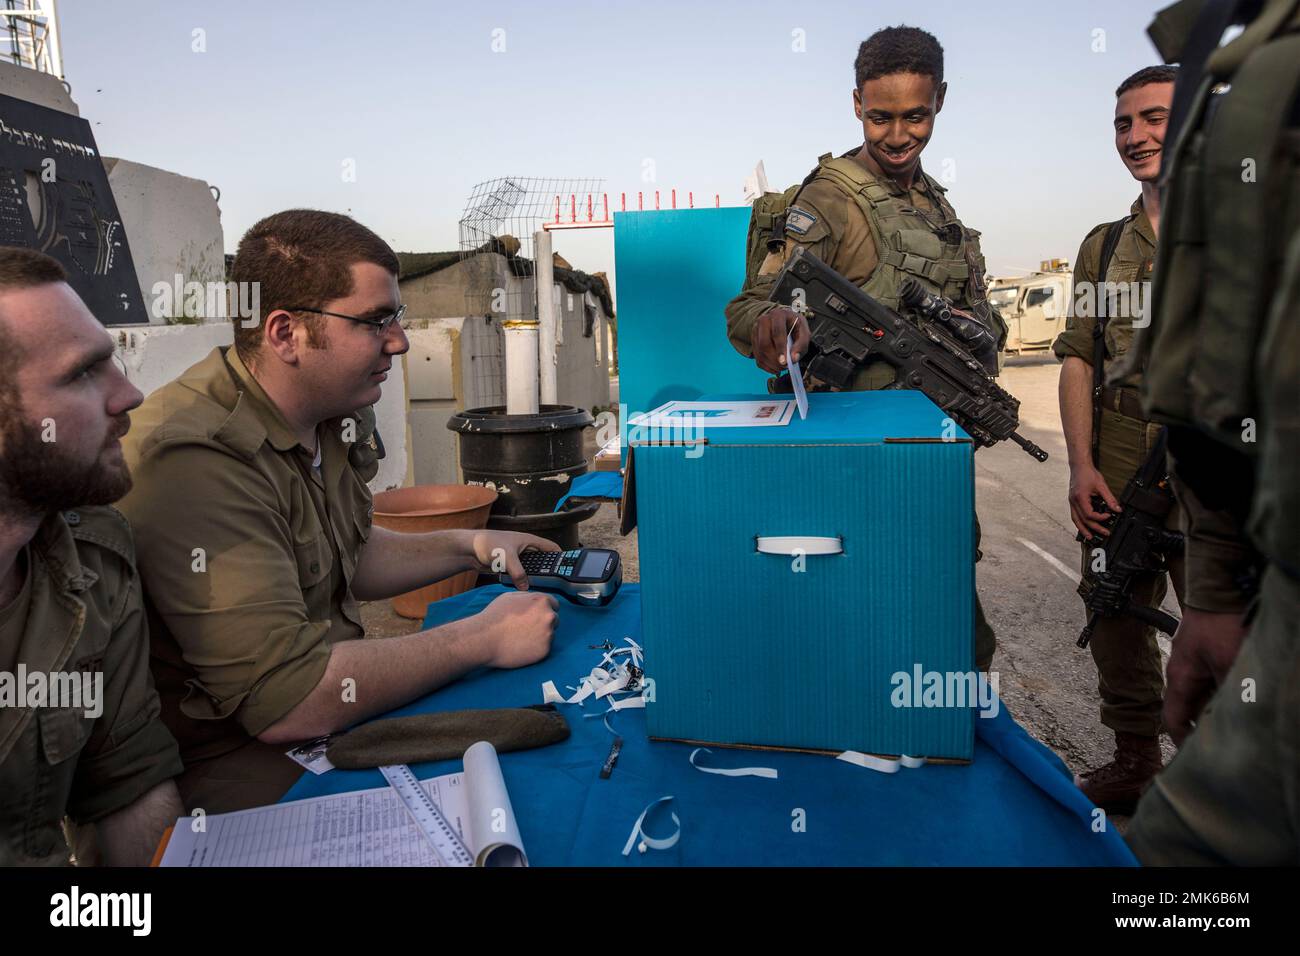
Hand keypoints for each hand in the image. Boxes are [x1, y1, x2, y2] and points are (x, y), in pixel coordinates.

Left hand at [470, 531, 559, 588]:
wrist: (470, 549)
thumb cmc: (489, 544)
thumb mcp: (507, 558)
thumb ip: (518, 573)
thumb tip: (526, 587)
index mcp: (529, 541)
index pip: (551, 547)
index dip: (560, 556)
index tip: (567, 568)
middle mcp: (526, 549)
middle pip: (543, 560)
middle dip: (548, 570)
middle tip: (555, 583)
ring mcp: (518, 559)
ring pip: (532, 569)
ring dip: (535, 577)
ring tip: (542, 588)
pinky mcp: (510, 567)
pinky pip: (521, 575)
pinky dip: (524, 580)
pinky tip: (526, 589)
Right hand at [477, 591, 558, 668]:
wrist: (485, 639)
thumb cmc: (494, 617)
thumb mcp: (510, 596)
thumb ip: (528, 597)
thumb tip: (534, 600)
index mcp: (541, 601)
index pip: (554, 605)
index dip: (544, 610)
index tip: (537, 617)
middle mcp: (548, 616)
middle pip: (554, 619)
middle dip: (543, 623)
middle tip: (527, 629)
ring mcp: (548, 634)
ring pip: (550, 635)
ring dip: (540, 636)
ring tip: (522, 638)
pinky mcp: (545, 650)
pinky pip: (544, 648)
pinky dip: (536, 649)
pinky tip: (522, 647)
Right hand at [751, 306, 809, 374]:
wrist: (784, 321)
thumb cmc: (795, 326)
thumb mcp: (804, 331)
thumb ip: (802, 344)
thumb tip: (794, 358)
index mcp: (778, 315)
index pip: (777, 332)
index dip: (780, 348)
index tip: (784, 362)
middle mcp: (764, 320)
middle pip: (764, 343)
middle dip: (774, 359)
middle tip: (784, 367)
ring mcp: (756, 330)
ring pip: (759, 351)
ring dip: (770, 364)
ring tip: (781, 368)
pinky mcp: (753, 339)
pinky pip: (756, 356)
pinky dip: (765, 365)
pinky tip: (774, 368)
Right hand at [1068, 464, 1119, 537]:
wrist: (1079, 466)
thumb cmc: (1088, 473)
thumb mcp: (1102, 486)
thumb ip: (1110, 499)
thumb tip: (1117, 509)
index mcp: (1080, 498)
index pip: (1089, 514)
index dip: (1100, 518)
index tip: (1109, 516)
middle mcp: (1074, 501)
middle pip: (1083, 520)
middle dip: (1094, 528)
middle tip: (1105, 533)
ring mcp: (1072, 502)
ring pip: (1076, 519)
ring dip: (1083, 529)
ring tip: (1089, 537)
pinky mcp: (1072, 501)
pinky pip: (1074, 515)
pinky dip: (1079, 522)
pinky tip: (1083, 526)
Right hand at [1163, 608, 1248, 746]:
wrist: (1219, 586)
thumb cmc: (1222, 625)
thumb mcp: (1231, 667)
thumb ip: (1229, 697)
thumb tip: (1235, 722)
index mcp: (1179, 678)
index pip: (1173, 719)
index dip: (1183, 741)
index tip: (1197, 754)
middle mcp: (1181, 669)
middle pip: (1191, 707)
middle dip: (1207, 722)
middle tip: (1228, 734)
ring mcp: (1193, 657)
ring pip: (1203, 691)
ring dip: (1218, 702)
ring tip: (1238, 711)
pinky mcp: (1205, 647)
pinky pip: (1211, 676)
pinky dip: (1223, 686)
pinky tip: (1242, 687)